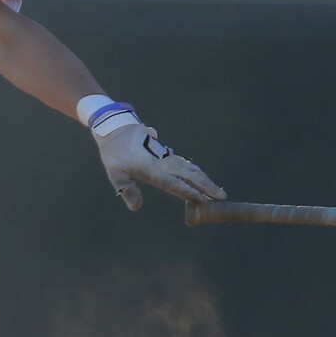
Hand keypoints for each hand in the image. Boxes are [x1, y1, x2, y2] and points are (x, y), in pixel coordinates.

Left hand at [94, 119, 225, 210]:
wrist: (117, 129)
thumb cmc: (114, 153)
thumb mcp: (115, 173)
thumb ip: (126, 189)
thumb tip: (136, 207)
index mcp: (151, 169)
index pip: (173, 183)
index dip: (188, 192)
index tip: (202, 200)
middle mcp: (162, 163)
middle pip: (189, 175)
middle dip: (206, 186)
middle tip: (221, 197)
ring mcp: (166, 158)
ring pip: (190, 169)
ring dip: (205, 180)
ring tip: (218, 191)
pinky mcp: (167, 156)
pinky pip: (186, 165)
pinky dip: (197, 173)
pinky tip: (205, 179)